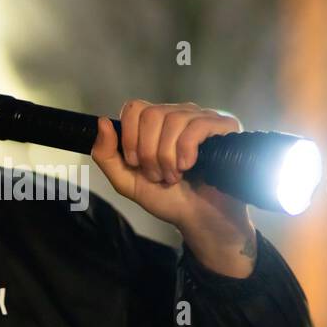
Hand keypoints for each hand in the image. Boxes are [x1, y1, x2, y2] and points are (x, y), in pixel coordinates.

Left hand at [91, 100, 256, 276]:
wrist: (199, 218)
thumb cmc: (168, 198)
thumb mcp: (127, 180)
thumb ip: (106, 154)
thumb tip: (102, 121)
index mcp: (157, 122)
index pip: (134, 108)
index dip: (130, 137)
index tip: (136, 163)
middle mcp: (179, 114)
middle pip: (151, 114)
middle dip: (149, 153)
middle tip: (158, 175)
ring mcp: (202, 117)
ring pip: (173, 120)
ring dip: (167, 157)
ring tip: (174, 176)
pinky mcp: (224, 126)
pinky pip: (197, 126)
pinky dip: (186, 150)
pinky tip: (188, 166)